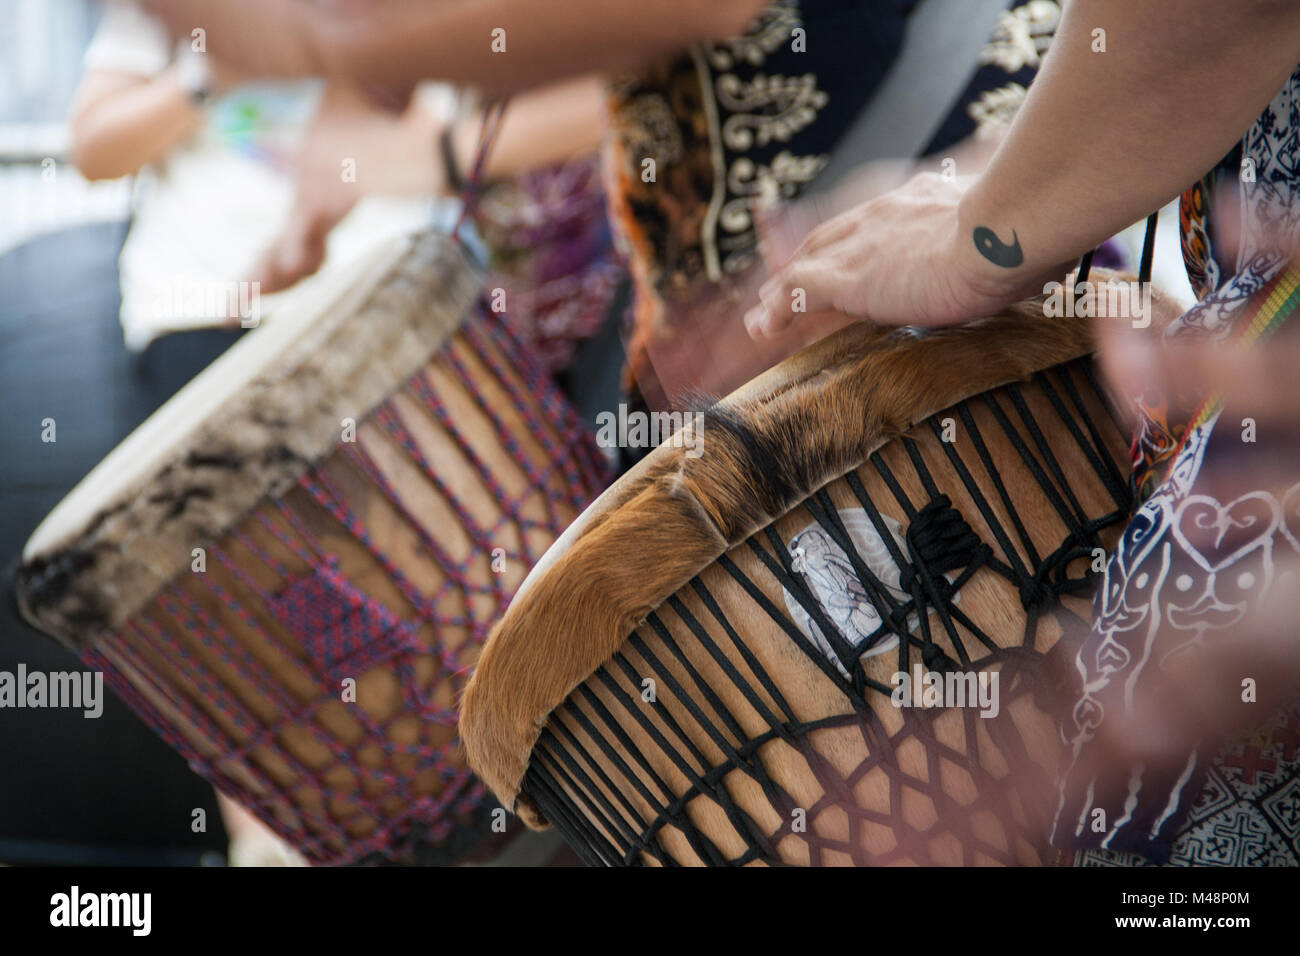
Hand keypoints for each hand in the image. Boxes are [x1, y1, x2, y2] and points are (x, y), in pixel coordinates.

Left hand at [744, 173, 1048, 338]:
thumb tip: (1052, 267)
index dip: (852, 240)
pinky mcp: (848, 276)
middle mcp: (884, 214)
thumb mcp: (1018, 234)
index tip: (845, 257)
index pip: (874, 221)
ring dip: (781, 289)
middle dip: (807, 259)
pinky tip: (762, 328)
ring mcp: (862, 244)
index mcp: (923, 201)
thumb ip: (1013, 247)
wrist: (1005, 230)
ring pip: (805, 263)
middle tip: (786, 284)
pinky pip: (796, 291)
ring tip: (763, 313)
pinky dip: (776, 309)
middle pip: (830, 237)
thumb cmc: (1028, 233)